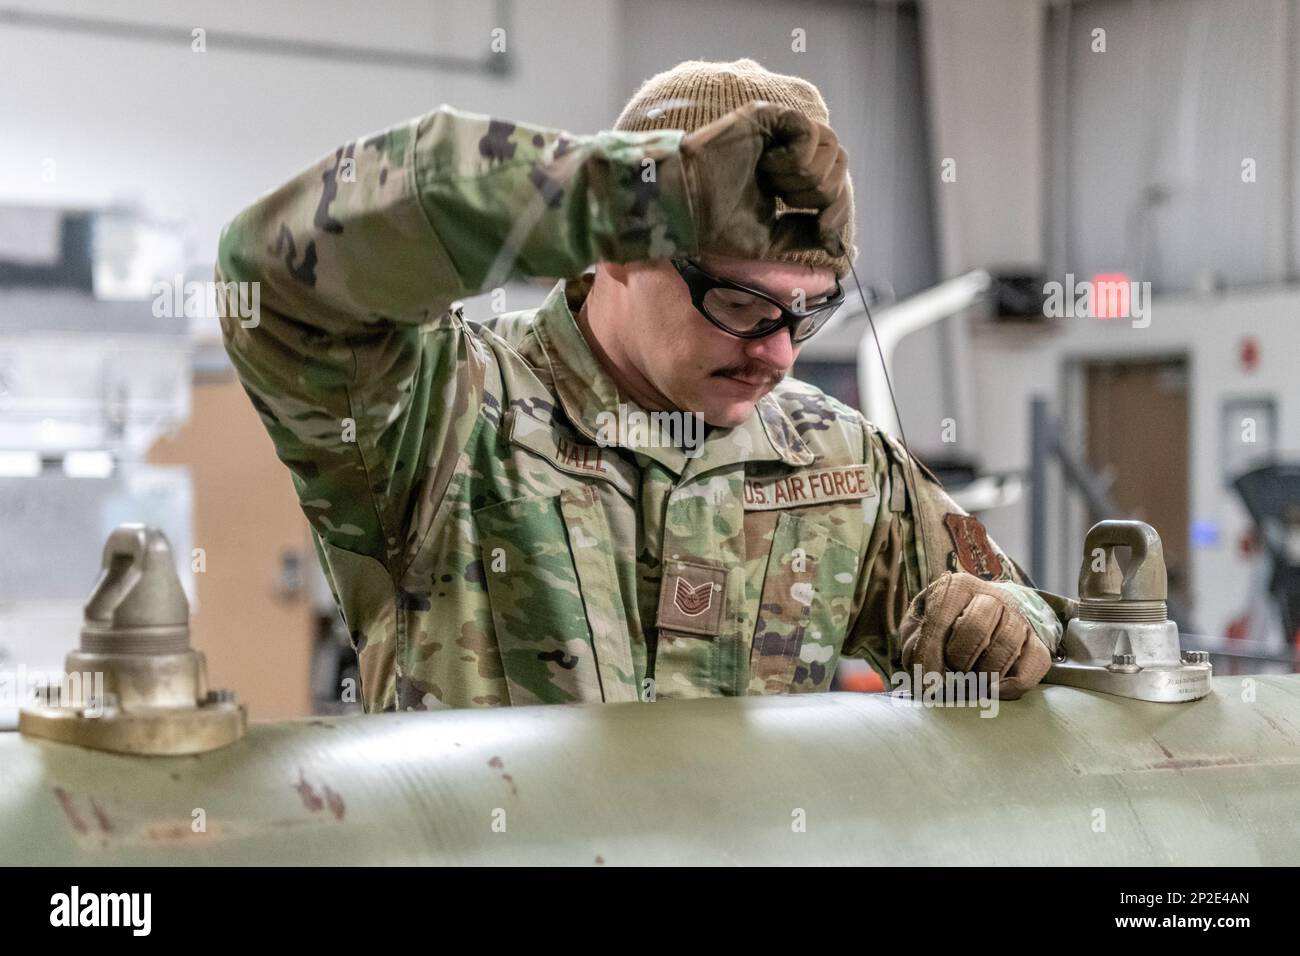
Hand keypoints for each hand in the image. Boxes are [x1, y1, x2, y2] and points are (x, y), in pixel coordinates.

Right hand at [679, 102, 849, 260]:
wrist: (685, 207)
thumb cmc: (717, 224)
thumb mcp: (772, 239)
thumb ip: (804, 234)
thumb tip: (835, 243)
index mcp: (790, 178)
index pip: (835, 183)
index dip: (838, 208)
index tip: (824, 231)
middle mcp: (788, 151)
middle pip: (838, 162)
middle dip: (821, 192)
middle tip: (784, 200)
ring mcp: (778, 131)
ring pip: (829, 144)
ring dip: (807, 174)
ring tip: (773, 183)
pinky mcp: (767, 115)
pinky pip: (807, 130)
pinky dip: (797, 156)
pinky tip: (769, 167)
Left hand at [900, 572, 1051, 700]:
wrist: (983, 619)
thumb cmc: (941, 625)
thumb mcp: (919, 627)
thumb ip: (916, 646)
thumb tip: (927, 677)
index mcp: (957, 587)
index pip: (941, 618)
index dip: (930, 653)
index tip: (925, 679)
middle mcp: (993, 596)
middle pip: (977, 629)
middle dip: (959, 659)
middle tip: (952, 673)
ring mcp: (1018, 618)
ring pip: (1006, 648)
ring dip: (983, 675)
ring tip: (970, 681)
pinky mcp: (1037, 642)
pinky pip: (1034, 665)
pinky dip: (1013, 685)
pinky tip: (993, 690)